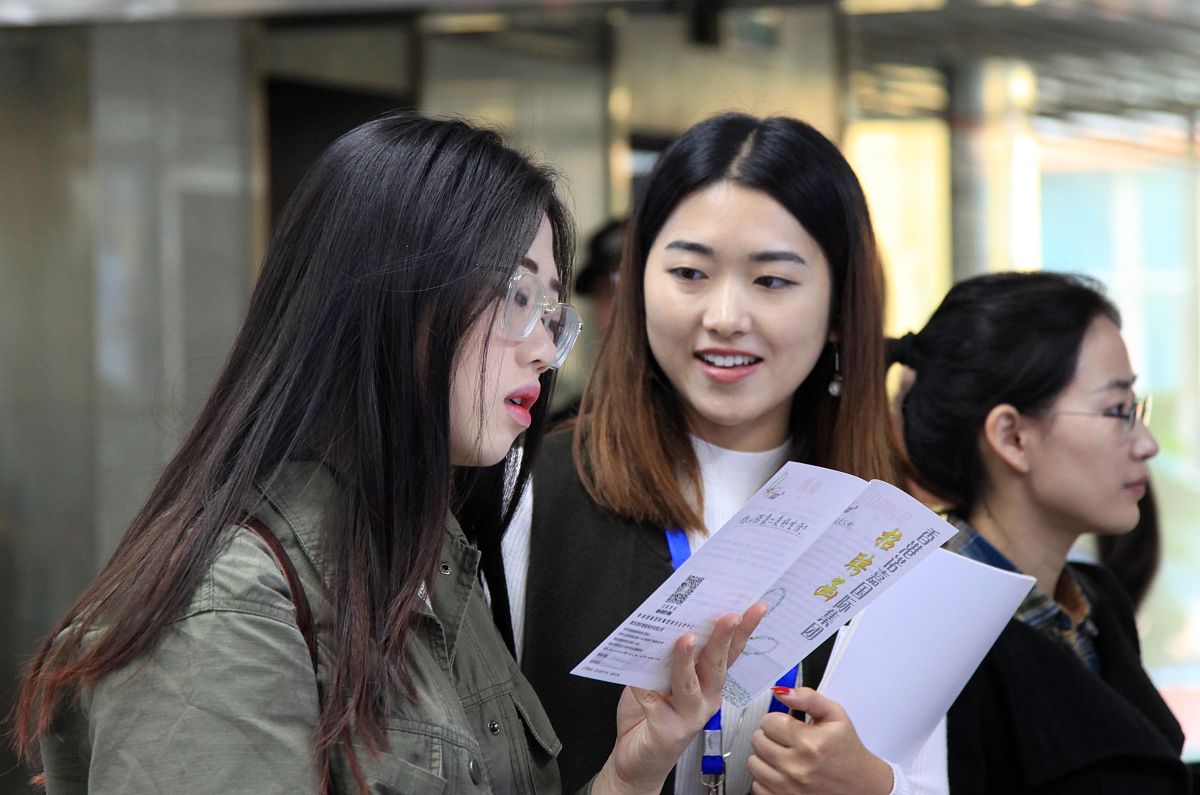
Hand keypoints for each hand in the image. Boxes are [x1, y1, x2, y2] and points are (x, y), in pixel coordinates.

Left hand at [592, 603, 767, 794]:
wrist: (636, 760)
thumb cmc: (650, 716)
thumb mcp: (660, 677)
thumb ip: (667, 655)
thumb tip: (667, 623)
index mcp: (708, 681)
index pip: (730, 651)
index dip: (743, 629)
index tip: (754, 606)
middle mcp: (705, 699)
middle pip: (717, 664)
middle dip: (724, 637)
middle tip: (729, 616)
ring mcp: (689, 716)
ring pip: (691, 683)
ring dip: (689, 659)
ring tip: (688, 639)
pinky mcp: (667, 730)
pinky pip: (654, 701)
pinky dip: (646, 686)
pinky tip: (640, 674)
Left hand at [747, 687, 892, 794]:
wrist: (861, 786)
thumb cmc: (847, 751)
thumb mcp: (835, 716)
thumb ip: (808, 698)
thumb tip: (782, 692)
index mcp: (809, 743)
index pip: (768, 721)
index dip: (779, 720)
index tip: (790, 725)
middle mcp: (796, 768)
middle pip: (757, 740)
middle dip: (771, 736)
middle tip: (788, 740)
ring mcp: (788, 788)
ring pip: (753, 762)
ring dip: (766, 756)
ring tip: (784, 756)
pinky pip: (756, 784)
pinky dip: (767, 777)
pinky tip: (783, 773)